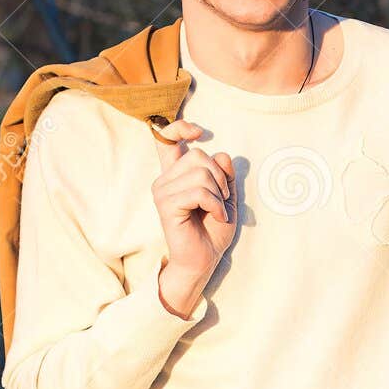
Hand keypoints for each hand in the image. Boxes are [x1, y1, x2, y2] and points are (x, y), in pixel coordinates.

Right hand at [151, 119, 236, 316]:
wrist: (204, 260)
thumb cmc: (213, 230)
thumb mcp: (226, 198)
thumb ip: (224, 174)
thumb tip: (222, 154)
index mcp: (176, 174)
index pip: (168, 139)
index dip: (180, 128)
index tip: (199, 132)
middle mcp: (165, 179)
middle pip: (199, 156)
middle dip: (220, 178)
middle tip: (223, 200)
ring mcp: (162, 191)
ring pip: (201, 173)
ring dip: (219, 194)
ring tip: (218, 211)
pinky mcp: (166, 205)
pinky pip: (199, 192)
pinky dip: (215, 205)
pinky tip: (217, 217)